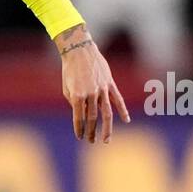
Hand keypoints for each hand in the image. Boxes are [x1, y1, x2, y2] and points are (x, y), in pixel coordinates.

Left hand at [55, 25, 129, 143]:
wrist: (79, 51)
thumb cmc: (70, 70)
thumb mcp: (67, 88)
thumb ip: (74, 103)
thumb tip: (83, 115)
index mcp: (77, 96)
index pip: (79, 118)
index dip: (79, 129)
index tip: (79, 137)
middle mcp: (90, 94)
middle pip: (93, 118)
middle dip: (92, 131)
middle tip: (91, 141)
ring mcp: (102, 89)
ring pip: (107, 112)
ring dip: (107, 128)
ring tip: (106, 140)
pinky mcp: (109, 83)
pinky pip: (118, 99)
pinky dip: (123, 110)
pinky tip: (126, 120)